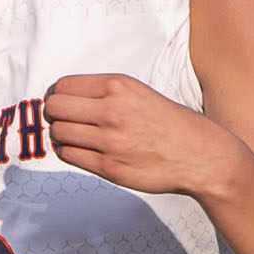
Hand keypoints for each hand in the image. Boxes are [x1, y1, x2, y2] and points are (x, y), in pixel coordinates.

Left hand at [41, 72, 248, 201]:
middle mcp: (112, 110)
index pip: (63, 86)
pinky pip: (69, 155)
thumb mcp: (139, 93)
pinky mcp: (109, 167)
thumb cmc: (169, 123)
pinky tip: (81, 150)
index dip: (58, 95)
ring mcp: (109, 141)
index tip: (62, 102)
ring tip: (75, 136)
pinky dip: (69, 151)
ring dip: (61, 134)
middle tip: (64, 119)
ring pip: (59, 132)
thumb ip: (105, 93)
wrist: (199, 155)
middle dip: (54, 114)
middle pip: (55, 108)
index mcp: (118, 86)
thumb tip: (64, 96)